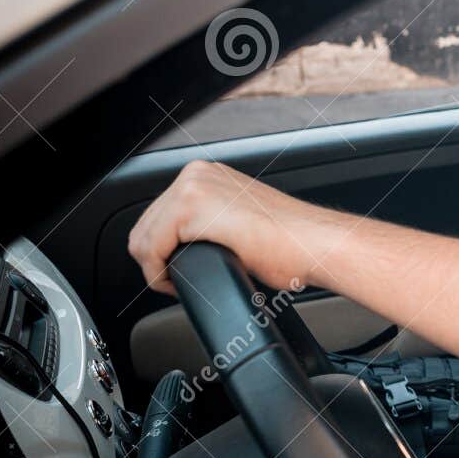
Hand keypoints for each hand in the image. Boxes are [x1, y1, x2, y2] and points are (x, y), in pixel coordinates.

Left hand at [127, 160, 324, 295]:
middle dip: (155, 261)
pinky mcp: (192, 206)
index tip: (178, 271)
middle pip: (143, 227)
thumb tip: (185, 247)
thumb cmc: (292, 243)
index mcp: (207, 176)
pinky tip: (179, 281)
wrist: (316, 244)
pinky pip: (151, 248)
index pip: (156, 217)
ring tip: (180, 283)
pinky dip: (158, 273)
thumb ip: (210, 225)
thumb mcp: (240, 224)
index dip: (160, 253)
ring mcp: (194, 186)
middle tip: (178, 282)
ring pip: (142, 239)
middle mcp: (197, 174)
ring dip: (156, 268)